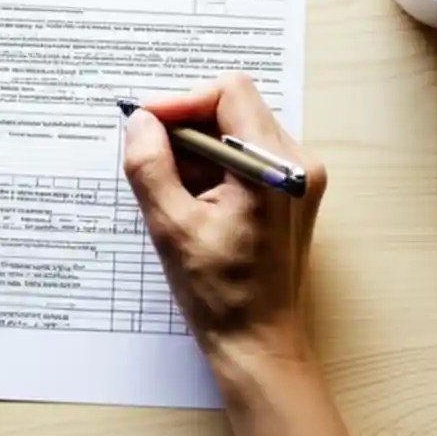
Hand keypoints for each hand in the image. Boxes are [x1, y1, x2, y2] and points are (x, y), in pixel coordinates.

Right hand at [122, 72, 325, 363]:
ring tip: (169, 187)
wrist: (259, 343)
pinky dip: (211, 167)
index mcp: (273, 167)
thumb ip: (151, 166)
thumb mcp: (171, 227)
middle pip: (234, 109)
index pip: (230, 92)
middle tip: (148, 154)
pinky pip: (245, 157)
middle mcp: (296, 164)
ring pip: (236, 132)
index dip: (182, 100)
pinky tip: (190, 200)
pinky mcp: (289, 194)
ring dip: (196, 149)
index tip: (146, 123)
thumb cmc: (221, 295)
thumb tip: (140, 122)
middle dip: (185, 126)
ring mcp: (297, 179)